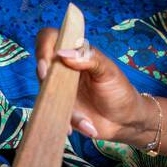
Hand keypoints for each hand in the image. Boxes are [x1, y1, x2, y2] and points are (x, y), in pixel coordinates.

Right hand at [35, 29, 152, 145]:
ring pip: (46, 94)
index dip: (43, 47)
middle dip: (46, 82)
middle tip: (54, 94)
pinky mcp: (60, 109)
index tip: (46, 65)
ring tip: (86, 121)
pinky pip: (54, 113)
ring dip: (62, 109)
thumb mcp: (109, 72)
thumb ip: (90, 58)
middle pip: (41, 68)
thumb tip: (62, 53)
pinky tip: (87, 127)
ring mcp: (60, 90)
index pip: (50, 39)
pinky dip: (70, 122)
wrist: (125, 120)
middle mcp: (63, 69)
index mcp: (75, 53)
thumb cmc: (119, 90)